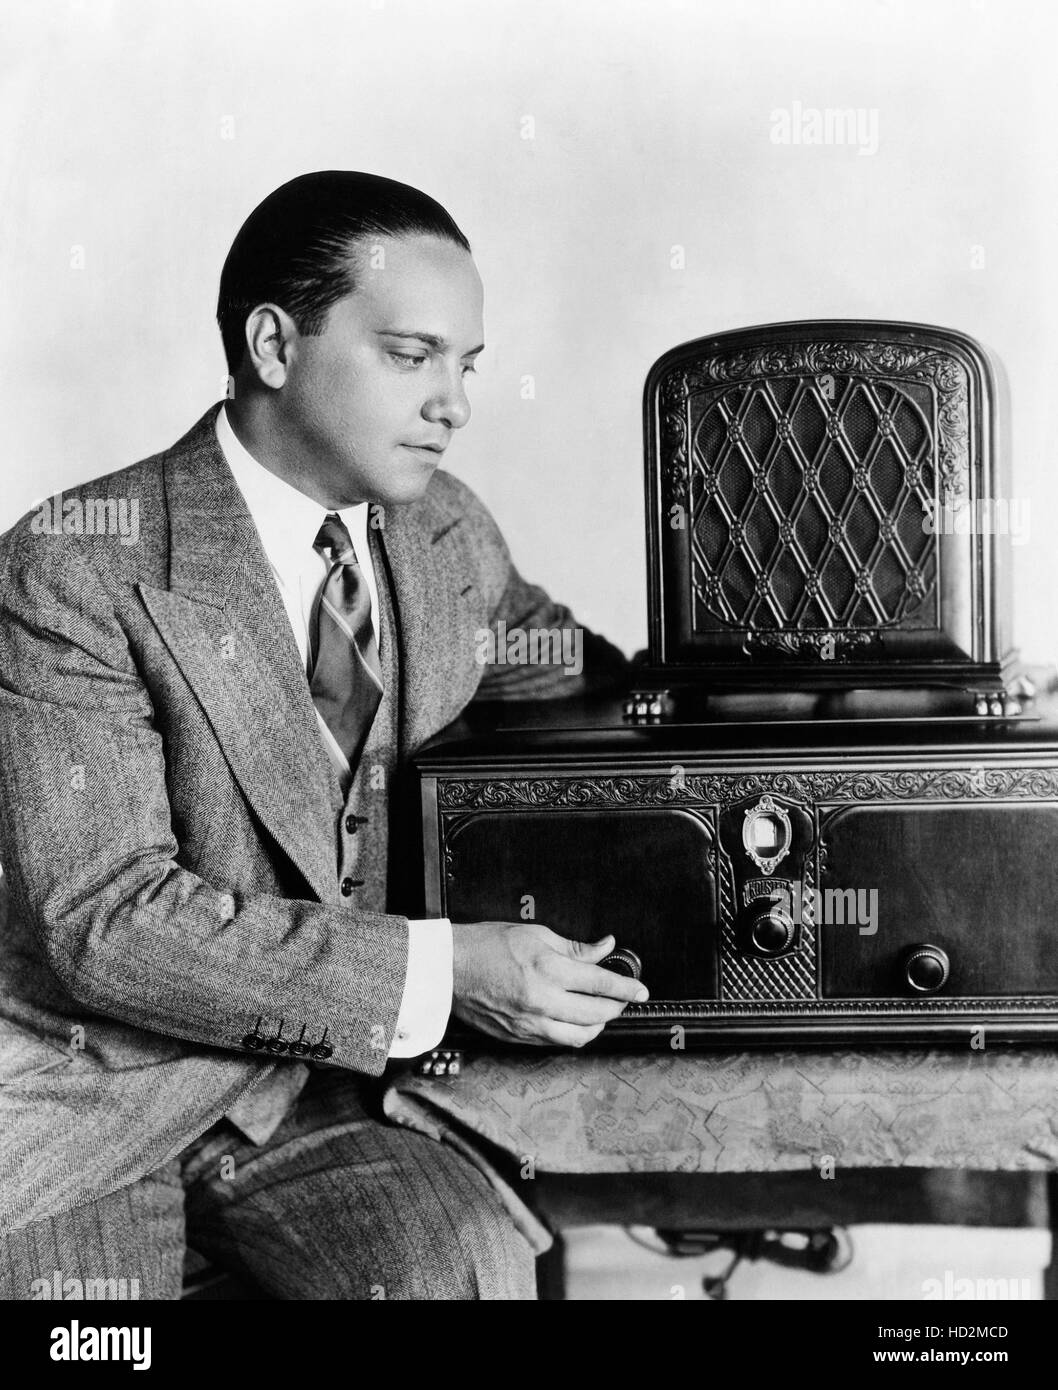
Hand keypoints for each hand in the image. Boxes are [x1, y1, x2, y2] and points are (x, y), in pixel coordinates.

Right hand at [451, 922, 647, 1047]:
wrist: (447, 969)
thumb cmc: (486, 945)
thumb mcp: (535, 934)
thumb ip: (574, 947)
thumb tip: (604, 948)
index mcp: (547, 970)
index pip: (600, 984)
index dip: (627, 987)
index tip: (641, 990)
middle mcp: (541, 1001)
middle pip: (596, 1014)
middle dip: (617, 1006)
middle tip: (624, 998)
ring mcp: (529, 1024)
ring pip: (579, 1037)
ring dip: (597, 1026)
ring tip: (601, 1012)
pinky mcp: (518, 1037)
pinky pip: (556, 1042)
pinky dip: (573, 1034)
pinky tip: (575, 1022)